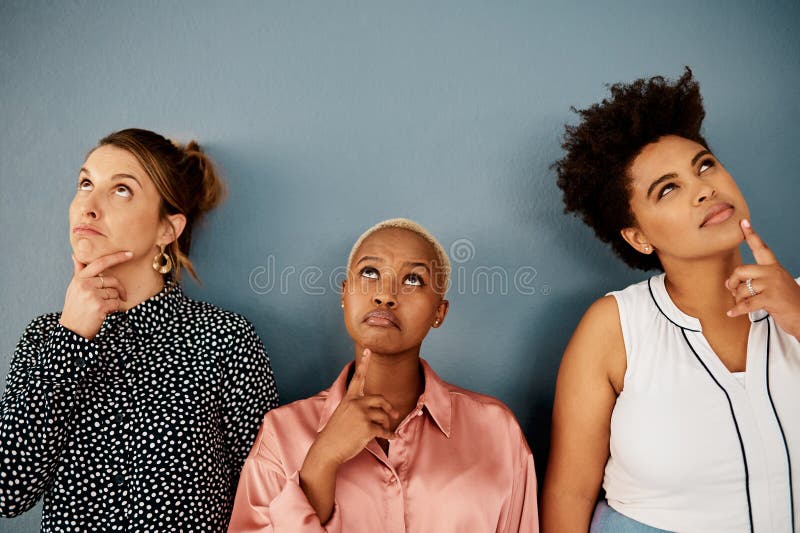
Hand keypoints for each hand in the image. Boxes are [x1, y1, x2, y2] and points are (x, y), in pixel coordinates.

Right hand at [60, 251, 131, 338]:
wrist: (71, 330)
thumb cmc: (75, 308)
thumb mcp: (73, 288)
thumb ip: (78, 272)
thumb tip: (75, 255)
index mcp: (79, 279)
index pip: (100, 263)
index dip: (116, 257)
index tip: (130, 254)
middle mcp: (84, 285)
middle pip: (112, 280)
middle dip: (118, 289)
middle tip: (119, 297)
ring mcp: (92, 295)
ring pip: (115, 292)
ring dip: (113, 301)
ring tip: (100, 307)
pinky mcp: (99, 306)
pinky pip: (116, 303)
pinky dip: (114, 309)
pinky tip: (103, 313)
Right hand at [307, 349, 398, 466]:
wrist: (327, 449)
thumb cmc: (335, 434)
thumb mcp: (343, 414)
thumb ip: (357, 409)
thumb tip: (378, 412)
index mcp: (349, 399)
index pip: (358, 378)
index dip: (365, 363)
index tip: (369, 349)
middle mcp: (355, 403)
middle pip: (380, 399)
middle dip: (388, 408)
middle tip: (394, 415)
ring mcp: (361, 415)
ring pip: (384, 416)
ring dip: (386, 425)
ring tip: (385, 432)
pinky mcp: (367, 428)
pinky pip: (384, 430)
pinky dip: (390, 435)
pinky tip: (392, 438)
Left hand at [725, 219, 799, 337]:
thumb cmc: (787, 303)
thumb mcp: (775, 286)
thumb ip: (756, 281)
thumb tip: (730, 283)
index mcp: (775, 268)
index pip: (761, 249)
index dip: (751, 235)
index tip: (743, 223)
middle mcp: (774, 273)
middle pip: (741, 269)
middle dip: (732, 281)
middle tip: (732, 289)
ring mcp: (773, 285)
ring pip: (742, 288)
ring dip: (737, 298)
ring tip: (741, 304)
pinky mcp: (771, 298)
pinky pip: (746, 303)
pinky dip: (736, 309)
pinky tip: (731, 312)